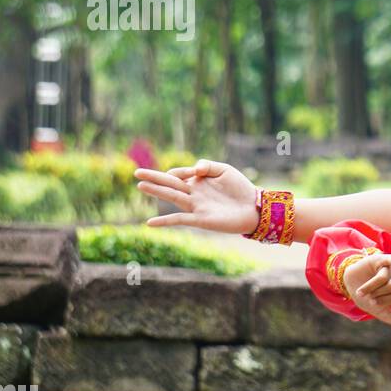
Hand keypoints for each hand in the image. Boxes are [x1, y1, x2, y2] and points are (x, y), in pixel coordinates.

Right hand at [134, 159, 258, 232]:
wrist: (254, 207)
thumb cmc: (240, 188)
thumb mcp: (224, 170)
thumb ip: (206, 166)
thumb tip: (193, 170)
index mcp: (198, 181)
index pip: (180, 174)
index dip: (179, 171)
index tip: (186, 171)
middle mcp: (194, 193)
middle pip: (170, 184)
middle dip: (154, 178)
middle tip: (136, 172)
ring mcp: (196, 206)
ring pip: (172, 197)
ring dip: (156, 191)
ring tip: (140, 185)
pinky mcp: (200, 219)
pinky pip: (179, 220)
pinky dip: (165, 221)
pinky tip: (149, 224)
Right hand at [343, 251, 390, 337]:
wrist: (349, 284)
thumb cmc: (368, 298)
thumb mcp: (382, 312)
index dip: (387, 300)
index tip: (375, 304)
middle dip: (379, 295)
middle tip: (370, 297)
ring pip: (388, 279)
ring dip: (374, 288)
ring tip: (364, 291)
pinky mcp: (382, 258)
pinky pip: (384, 269)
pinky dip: (373, 281)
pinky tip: (365, 285)